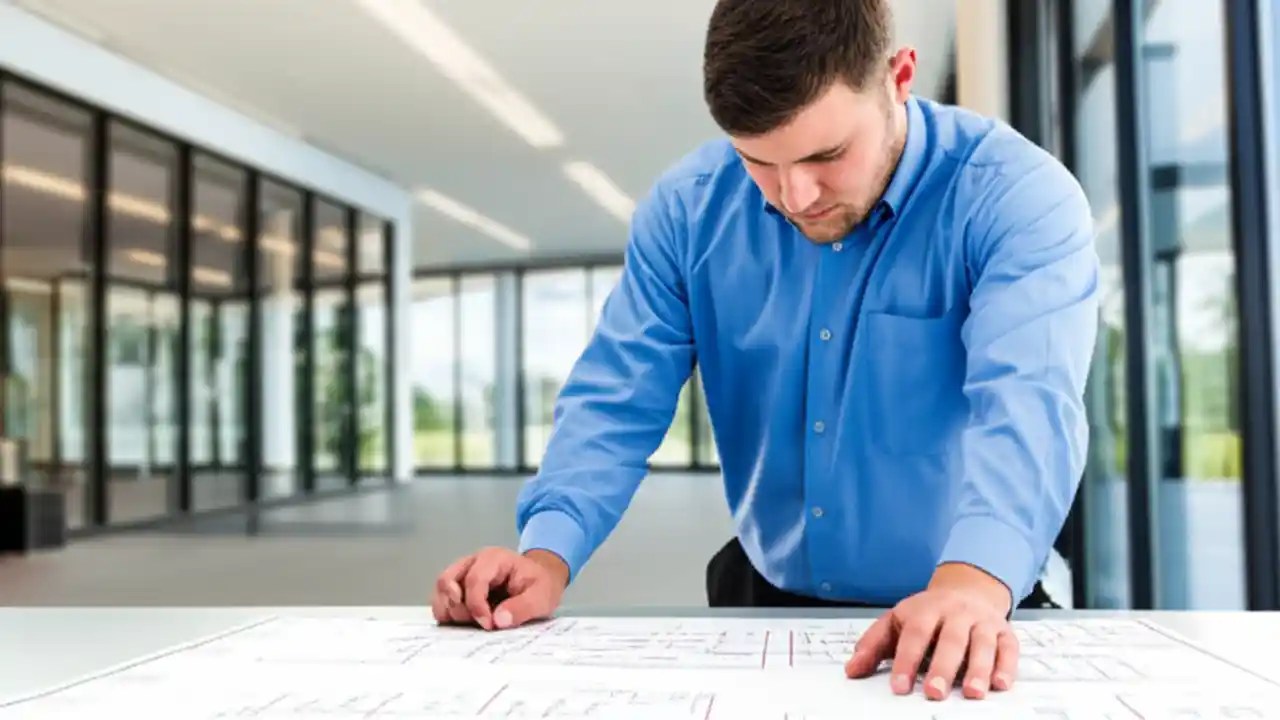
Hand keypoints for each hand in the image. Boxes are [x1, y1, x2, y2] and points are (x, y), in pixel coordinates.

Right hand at [430, 547, 569, 630]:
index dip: (477, 606)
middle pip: (448, 581)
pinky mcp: (457, 586)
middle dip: (460, 609)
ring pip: (440, 589)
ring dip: (450, 611)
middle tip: (479, 624)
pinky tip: (464, 623)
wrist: (540, 581)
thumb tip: (498, 621)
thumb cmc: (540, 585)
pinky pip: (441, 598)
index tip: (488, 625)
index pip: (474, 579)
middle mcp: (473, 561)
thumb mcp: (541, 597)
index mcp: (494, 559)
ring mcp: (462, 572)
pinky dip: (446, 613)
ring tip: (470, 624)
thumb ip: (522, 608)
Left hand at [844, 563, 1018, 700]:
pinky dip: (1007, 667)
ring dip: (978, 670)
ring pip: (982, 644)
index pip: (915, 634)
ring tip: (972, 693)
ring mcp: (982, 622)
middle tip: (934, 693)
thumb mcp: (897, 621)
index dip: (906, 660)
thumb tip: (852, 669)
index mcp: (926, 609)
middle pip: (950, 640)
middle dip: (943, 668)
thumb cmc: (928, 612)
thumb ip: (873, 645)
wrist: (968, 588)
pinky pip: (1009, 649)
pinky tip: (1000, 684)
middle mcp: (956, 613)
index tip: (899, 686)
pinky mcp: (1005, 632)